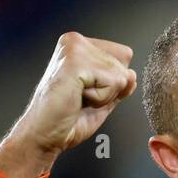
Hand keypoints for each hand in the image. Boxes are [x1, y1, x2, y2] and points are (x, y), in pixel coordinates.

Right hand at [0, 32, 136, 177]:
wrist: (44, 136)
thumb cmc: (67, 120)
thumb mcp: (102, 100)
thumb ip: (118, 86)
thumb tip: (132, 74)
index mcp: (80, 45)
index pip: (123, 55)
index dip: (114, 83)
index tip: (87, 94)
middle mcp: (76, 40)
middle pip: (124, 66)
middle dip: (109, 91)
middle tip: (80, 100)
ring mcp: (75, 48)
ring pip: (119, 75)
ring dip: (103, 97)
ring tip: (78, 100)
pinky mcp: (76, 62)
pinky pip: (112, 83)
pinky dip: (100, 99)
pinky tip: (77, 99)